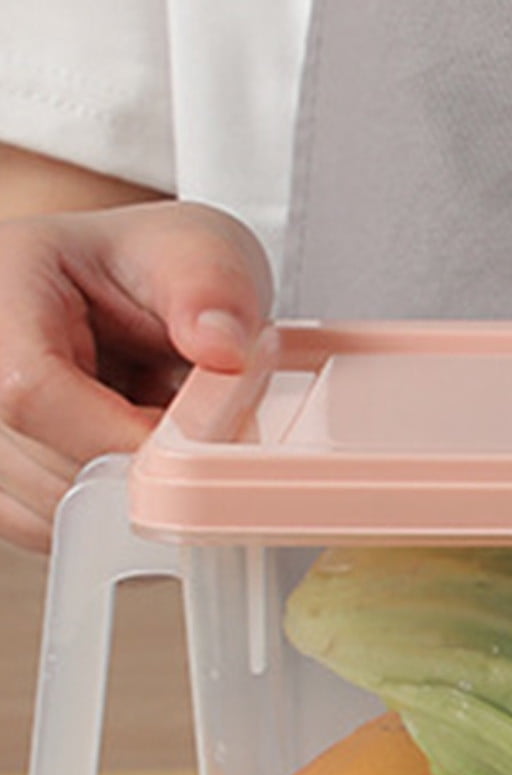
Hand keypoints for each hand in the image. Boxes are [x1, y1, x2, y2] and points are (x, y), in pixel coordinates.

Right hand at [0, 201, 272, 550]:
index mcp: (1, 294)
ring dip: (127, 490)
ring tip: (160, 421)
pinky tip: (135, 452)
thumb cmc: (151, 262)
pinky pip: (47, 525)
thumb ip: (212, 290)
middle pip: (40, 462)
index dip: (116, 432)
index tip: (190, 439)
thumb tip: (225, 348)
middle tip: (200, 424)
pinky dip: (108, 507)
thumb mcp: (197, 248)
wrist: (127, 280)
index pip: (29, 390)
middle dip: (138, 465)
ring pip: (46, 506)